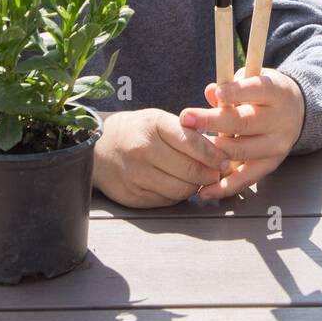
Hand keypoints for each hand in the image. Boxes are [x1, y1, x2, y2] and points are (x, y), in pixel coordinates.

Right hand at [92, 108, 229, 208]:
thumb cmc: (137, 131)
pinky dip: (178, 195)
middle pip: (189, 170)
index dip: (213, 154)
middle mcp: (143, 150)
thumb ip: (187, 131)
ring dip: (195, 186)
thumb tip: (221, 149)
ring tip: (199, 179)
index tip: (225, 160)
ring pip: (180, 189)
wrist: (97, 148)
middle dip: (209, 174)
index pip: (191, 142)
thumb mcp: (158, 119)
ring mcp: (136, 175)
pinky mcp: (132, 196)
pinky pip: (167, 201)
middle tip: (217, 173)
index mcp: (154, 125)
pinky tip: (179, 185)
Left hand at [178, 69, 305, 200]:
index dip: (236, 93)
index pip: (256, 91)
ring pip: (241, 152)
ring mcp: (276, 145)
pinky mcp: (271, 165)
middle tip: (186, 119)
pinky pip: (246, 178)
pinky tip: (204, 190)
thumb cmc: (264, 94)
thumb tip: (210, 92)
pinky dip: (224, 186)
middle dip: (212, 122)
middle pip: (244, 123)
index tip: (217, 94)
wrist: (297, 112)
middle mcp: (279, 120)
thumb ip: (231, 86)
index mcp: (275, 93)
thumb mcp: (252, 81)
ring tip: (189, 149)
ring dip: (213, 153)